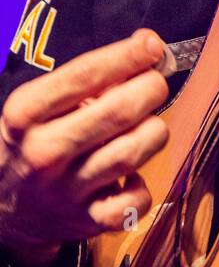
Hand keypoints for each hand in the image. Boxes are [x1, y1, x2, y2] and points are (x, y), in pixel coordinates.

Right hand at [0, 29, 169, 263]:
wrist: (1, 207)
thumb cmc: (32, 140)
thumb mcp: (40, 103)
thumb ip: (90, 76)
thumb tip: (147, 45)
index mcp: (26, 113)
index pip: (86, 74)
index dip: (128, 56)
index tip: (152, 46)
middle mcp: (44, 151)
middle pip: (119, 111)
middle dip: (151, 88)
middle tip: (155, 84)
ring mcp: (65, 190)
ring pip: (134, 151)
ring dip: (154, 130)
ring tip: (148, 124)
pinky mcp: (86, 221)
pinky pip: (136, 200)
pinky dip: (145, 185)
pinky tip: (133, 174)